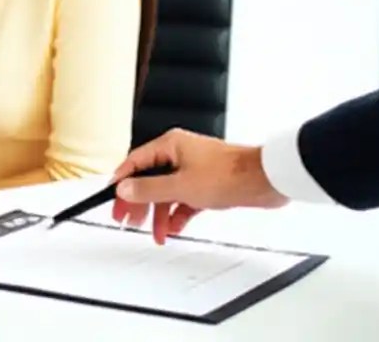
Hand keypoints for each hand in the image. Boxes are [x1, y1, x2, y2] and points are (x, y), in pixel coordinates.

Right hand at [111, 129, 287, 244]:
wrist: (266, 180)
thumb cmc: (229, 174)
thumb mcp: (180, 186)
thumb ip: (148, 190)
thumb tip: (124, 190)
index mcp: (171, 145)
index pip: (135, 163)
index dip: (122, 183)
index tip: (112, 200)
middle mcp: (181, 154)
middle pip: (150, 179)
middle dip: (139, 203)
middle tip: (128, 220)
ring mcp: (194, 169)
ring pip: (168, 192)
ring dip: (160, 214)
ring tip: (156, 233)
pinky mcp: (207, 184)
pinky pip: (184, 200)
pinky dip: (178, 214)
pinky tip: (175, 227)